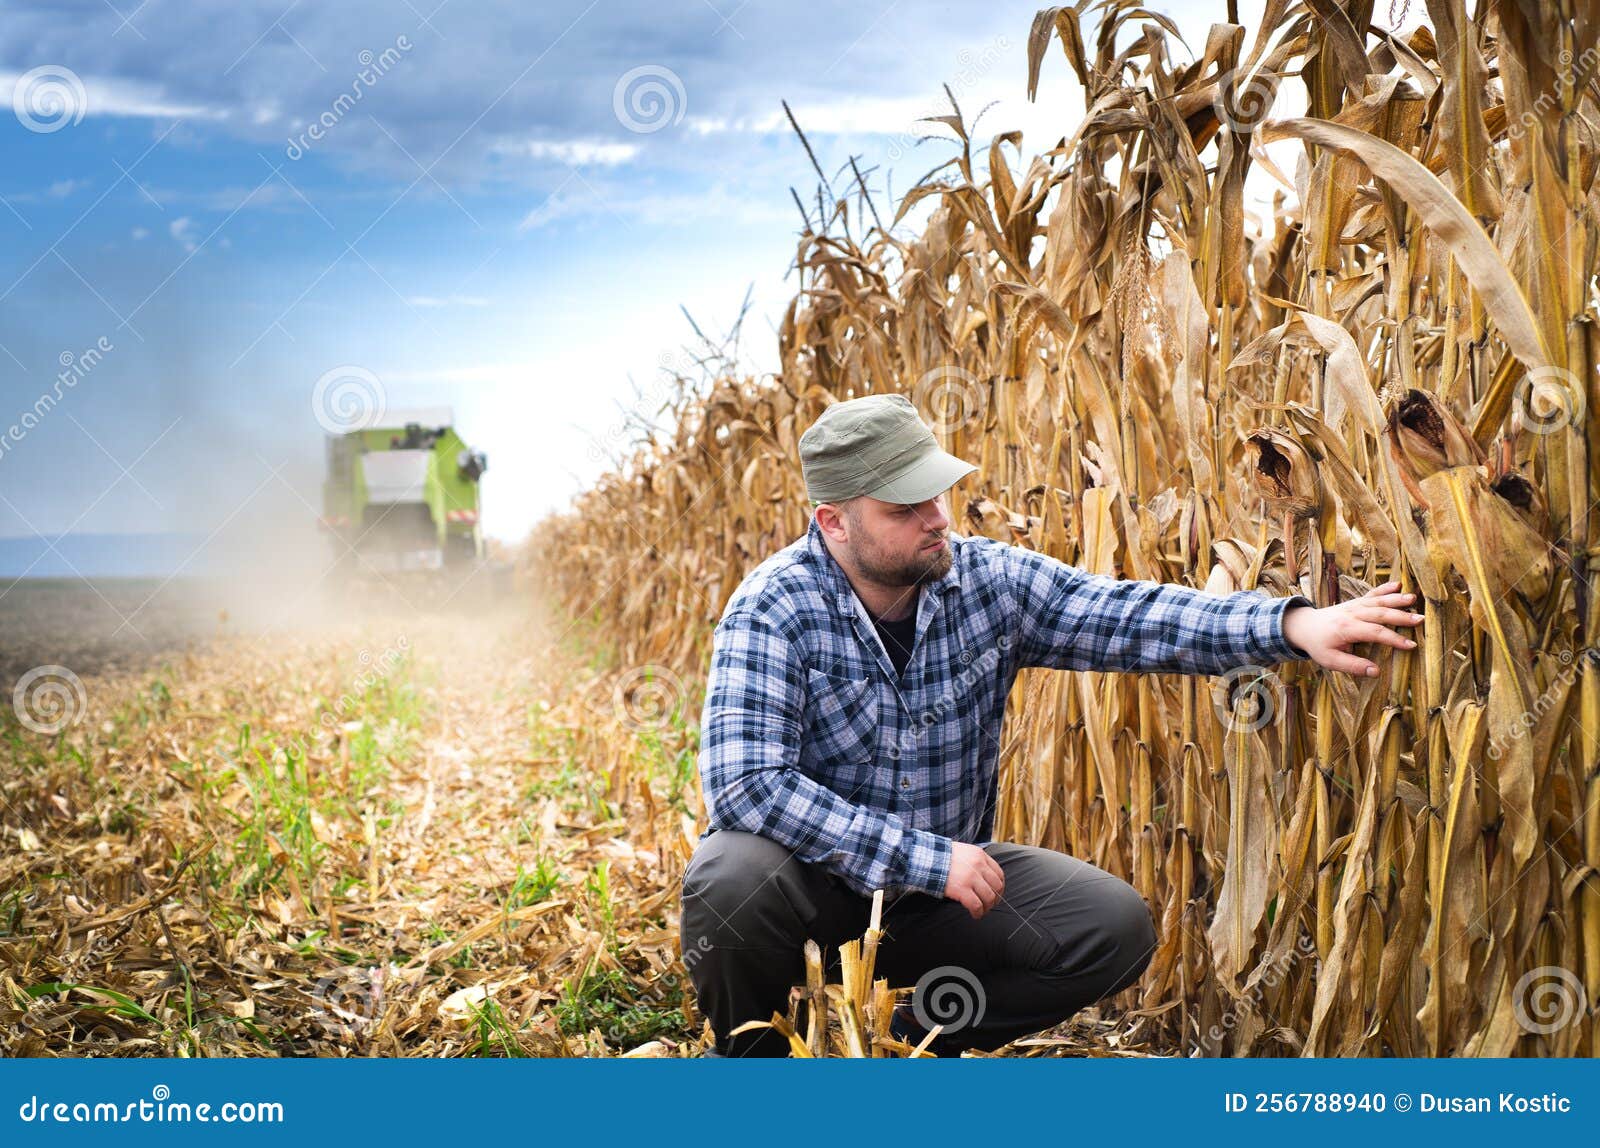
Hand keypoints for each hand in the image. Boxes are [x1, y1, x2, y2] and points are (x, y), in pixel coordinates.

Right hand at [942, 842, 1004, 918]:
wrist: (927, 858)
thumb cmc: (942, 856)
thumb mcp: (963, 851)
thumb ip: (975, 860)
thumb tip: (984, 876)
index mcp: (980, 855)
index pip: (999, 873)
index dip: (1000, 887)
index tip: (996, 893)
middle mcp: (978, 865)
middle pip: (997, 887)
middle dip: (995, 899)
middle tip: (990, 905)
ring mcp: (971, 877)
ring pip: (989, 897)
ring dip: (987, 907)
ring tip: (982, 911)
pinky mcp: (962, 889)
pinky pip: (976, 905)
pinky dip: (978, 912)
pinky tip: (975, 914)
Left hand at [1282, 580, 1422, 677]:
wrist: (1304, 626)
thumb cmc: (1319, 646)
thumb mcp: (1331, 661)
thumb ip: (1353, 666)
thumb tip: (1376, 672)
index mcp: (1346, 628)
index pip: (1374, 633)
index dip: (1394, 639)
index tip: (1411, 645)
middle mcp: (1352, 613)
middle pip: (1380, 613)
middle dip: (1401, 616)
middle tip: (1421, 620)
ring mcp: (1354, 605)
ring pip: (1378, 601)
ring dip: (1396, 600)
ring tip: (1414, 599)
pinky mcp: (1356, 602)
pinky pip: (1371, 593)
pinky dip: (1384, 588)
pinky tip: (1397, 584)